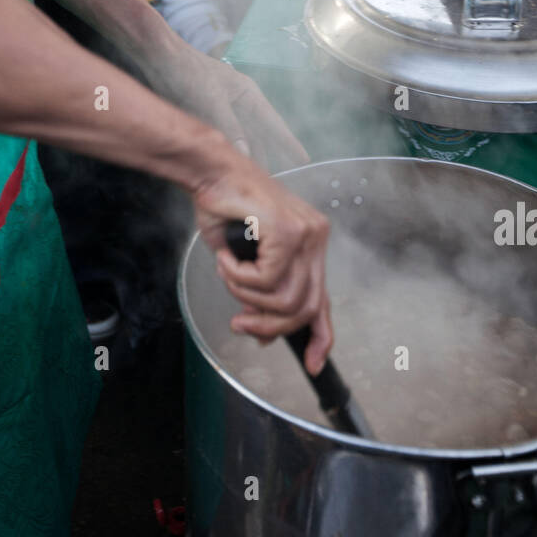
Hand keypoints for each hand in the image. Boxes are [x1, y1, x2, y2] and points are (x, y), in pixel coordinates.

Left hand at [162, 44, 308, 171]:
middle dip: (271, 156)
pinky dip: (230, 154)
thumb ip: (230, 127)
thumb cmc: (188, 71)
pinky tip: (230, 167)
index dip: (289, 143)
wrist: (158, 57)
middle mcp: (239, 103)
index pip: (274, 124)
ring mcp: (222, 110)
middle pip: (260, 136)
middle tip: (281, 180)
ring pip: (243, 140)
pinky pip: (225, 141)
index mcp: (248, 94)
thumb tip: (247, 155)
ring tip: (257, 179)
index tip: (304, 160)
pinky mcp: (205, 116)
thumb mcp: (212, 99)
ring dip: (249, 158)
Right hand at [193, 152, 332, 373]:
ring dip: (247, 297)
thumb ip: (261, 294)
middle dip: (269, 326)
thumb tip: (260, 332)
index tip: (313, 364)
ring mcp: (306, 233)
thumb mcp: (246, 262)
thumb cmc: (225, 208)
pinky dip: (239, 277)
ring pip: (285, 298)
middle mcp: (316, 238)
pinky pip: (265, 279)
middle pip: (305, 307)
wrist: (211, 172)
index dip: (321, 338)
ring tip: (228, 274)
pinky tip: (227, 258)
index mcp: (311, 245)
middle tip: (240, 324)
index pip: (324, 301)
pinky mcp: (289, 230)